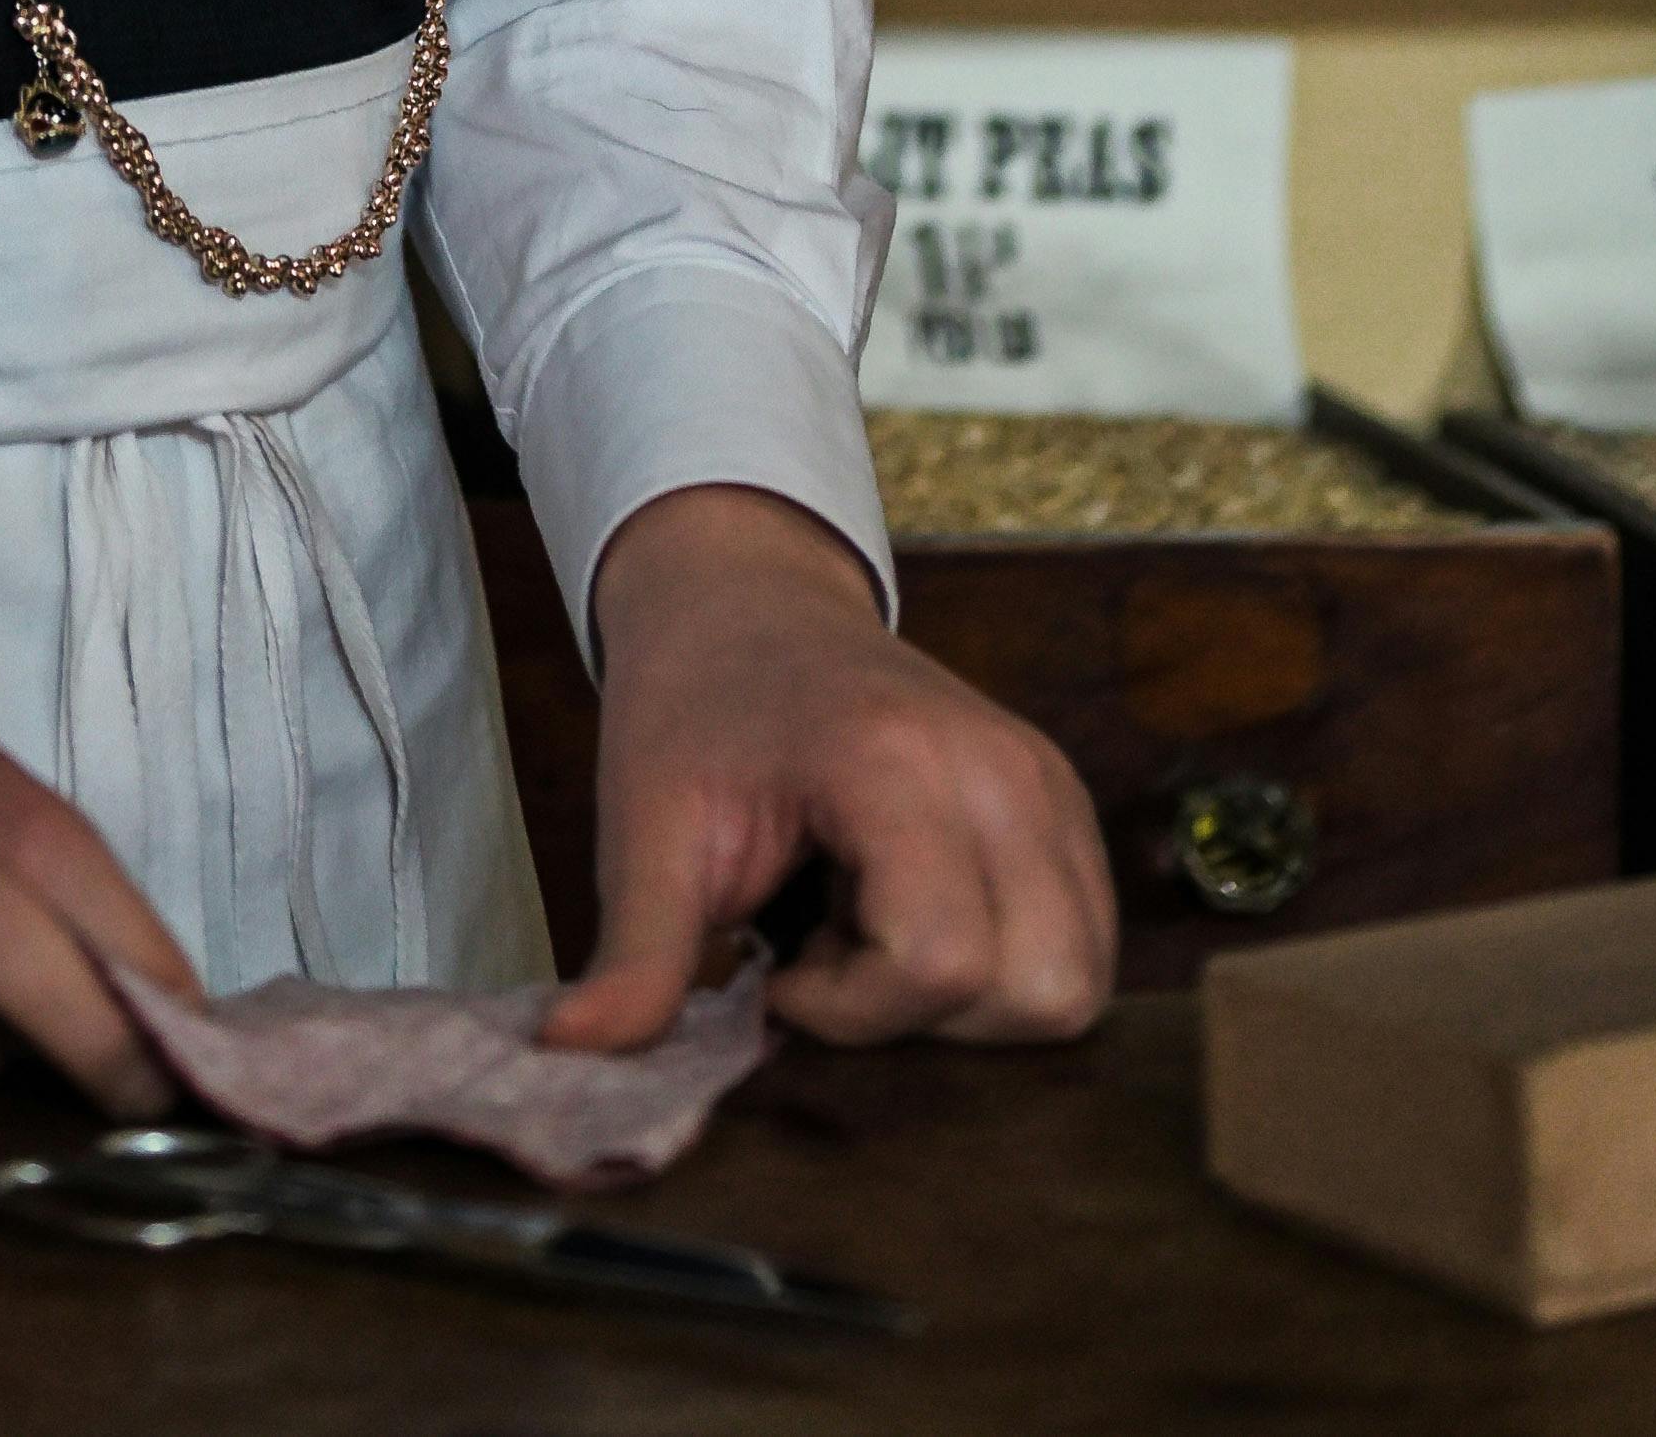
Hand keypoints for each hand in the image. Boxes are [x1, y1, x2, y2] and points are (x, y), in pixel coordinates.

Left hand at [549, 480, 1112, 1054]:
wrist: (744, 601)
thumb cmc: (693, 710)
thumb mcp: (645, 829)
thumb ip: (634, 955)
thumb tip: (570, 1055)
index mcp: (896, 761)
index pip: (940, 959)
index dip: (853, 1008)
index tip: (777, 967)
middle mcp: (1000, 769)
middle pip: (1036, 991)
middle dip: (926, 1019)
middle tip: (830, 954)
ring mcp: (1046, 783)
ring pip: (1076, 983)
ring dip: (974, 1003)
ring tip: (873, 934)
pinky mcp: (1063, 803)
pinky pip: (1085, 943)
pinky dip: (1010, 968)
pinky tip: (914, 917)